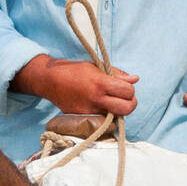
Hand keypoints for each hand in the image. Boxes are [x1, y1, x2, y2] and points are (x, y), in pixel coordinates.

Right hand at [12, 55, 138, 116]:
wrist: (51, 81)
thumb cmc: (75, 70)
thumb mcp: (97, 66)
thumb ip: (117, 73)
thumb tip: (135, 79)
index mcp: (100, 83)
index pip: (128, 91)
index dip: (130, 89)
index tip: (125, 86)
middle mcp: (96, 99)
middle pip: (126, 109)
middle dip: (131, 103)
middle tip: (126, 98)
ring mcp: (90, 111)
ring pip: (116, 116)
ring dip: (119, 109)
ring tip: (112, 100)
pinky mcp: (84, 119)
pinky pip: (104, 119)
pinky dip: (107, 114)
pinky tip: (102, 106)